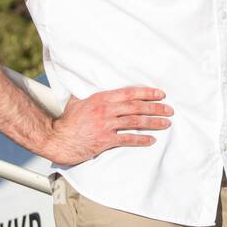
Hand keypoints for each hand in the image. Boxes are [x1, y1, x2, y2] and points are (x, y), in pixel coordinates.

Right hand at [46, 86, 171, 165]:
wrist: (56, 139)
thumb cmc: (67, 121)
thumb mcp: (78, 102)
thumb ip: (90, 95)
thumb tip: (92, 85)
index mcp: (101, 98)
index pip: (130, 93)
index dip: (147, 93)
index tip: (161, 94)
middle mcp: (105, 110)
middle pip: (136, 107)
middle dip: (155, 108)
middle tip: (169, 110)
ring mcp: (105, 125)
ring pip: (135, 122)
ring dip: (153, 123)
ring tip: (166, 124)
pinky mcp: (104, 140)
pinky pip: (127, 139)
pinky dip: (141, 139)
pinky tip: (151, 140)